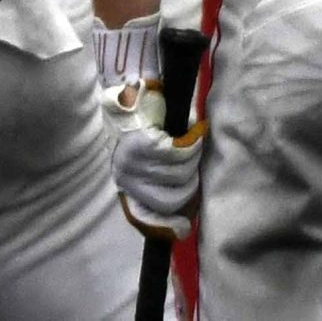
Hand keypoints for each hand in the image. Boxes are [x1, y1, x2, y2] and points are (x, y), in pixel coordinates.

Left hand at [103, 87, 208, 239]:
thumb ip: (158, 184)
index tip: (183, 229)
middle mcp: (126, 177)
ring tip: (193, 143)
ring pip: (181, 173)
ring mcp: (135, 161)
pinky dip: (194, 142)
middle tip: (193, 165)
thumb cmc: (139, 125)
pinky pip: (181, 152)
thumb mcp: (142, 160)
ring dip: (194, 158)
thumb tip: (182, 223)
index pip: (144, 217)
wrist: (127, 91)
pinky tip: (196, 131)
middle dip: (190, 183)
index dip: (165, 227)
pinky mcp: (145, 143)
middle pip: (174, 198)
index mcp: (125, 184)